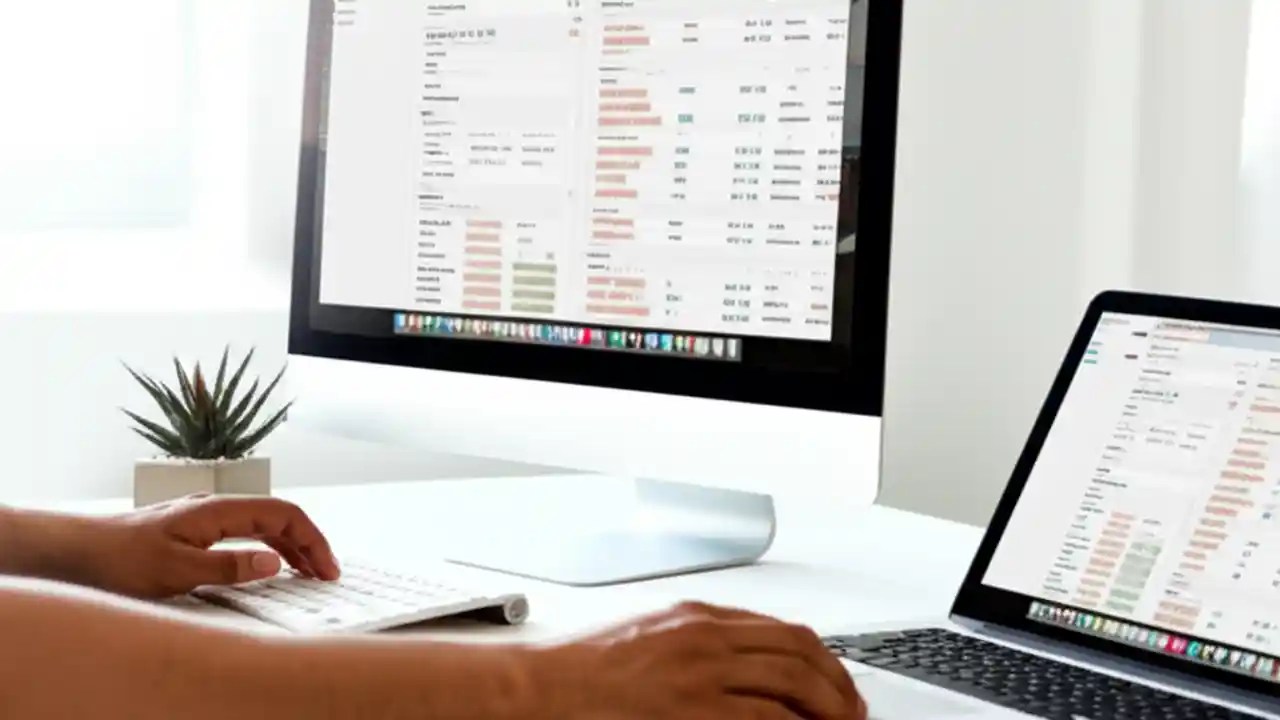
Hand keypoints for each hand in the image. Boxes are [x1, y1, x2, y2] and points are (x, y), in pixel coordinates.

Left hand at [74, 494, 340, 598]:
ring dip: (289, 546)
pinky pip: (243, 531)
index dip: (312, 539)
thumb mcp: (178, 570)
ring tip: (306, 572)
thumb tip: (273, 562)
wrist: (77, 549)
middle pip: (277, 517)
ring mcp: (204, 516)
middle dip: (308, 543)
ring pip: (261, 524)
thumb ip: (228, 567)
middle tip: (326, 574)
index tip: (326, 568)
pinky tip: (267, 564)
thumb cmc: (120, 558)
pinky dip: (266, 546)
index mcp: (218, 510)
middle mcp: (215, 506)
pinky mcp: (194, 528)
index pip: (283, 515)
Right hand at [539, 601, 865, 719]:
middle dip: (838, 687)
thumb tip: (747, 662)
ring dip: (828, 711)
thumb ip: (699, 640)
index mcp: (699, 618)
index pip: (785, 632)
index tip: (837, 683)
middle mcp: (707, 640)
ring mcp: (704, 676)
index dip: (824, 661)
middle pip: (800, 654)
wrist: (546, 690)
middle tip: (852, 713)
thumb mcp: (650, 635)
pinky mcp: (698, 712)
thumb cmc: (586, 670)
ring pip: (793, 686)